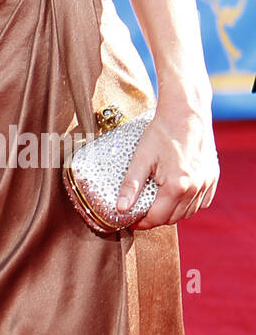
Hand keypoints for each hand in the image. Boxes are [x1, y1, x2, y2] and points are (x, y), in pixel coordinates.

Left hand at [117, 107, 218, 228]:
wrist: (186, 113)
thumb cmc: (162, 132)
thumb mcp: (141, 157)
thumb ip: (131, 185)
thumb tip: (121, 208)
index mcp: (177, 185)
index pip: (158, 217)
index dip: (142, 222)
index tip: (132, 219)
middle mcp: (195, 188)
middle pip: (174, 218)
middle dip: (156, 218)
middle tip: (142, 211)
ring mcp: (206, 183)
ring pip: (189, 212)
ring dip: (173, 212)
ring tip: (157, 203)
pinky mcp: (213, 177)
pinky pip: (202, 202)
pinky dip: (189, 204)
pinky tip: (177, 196)